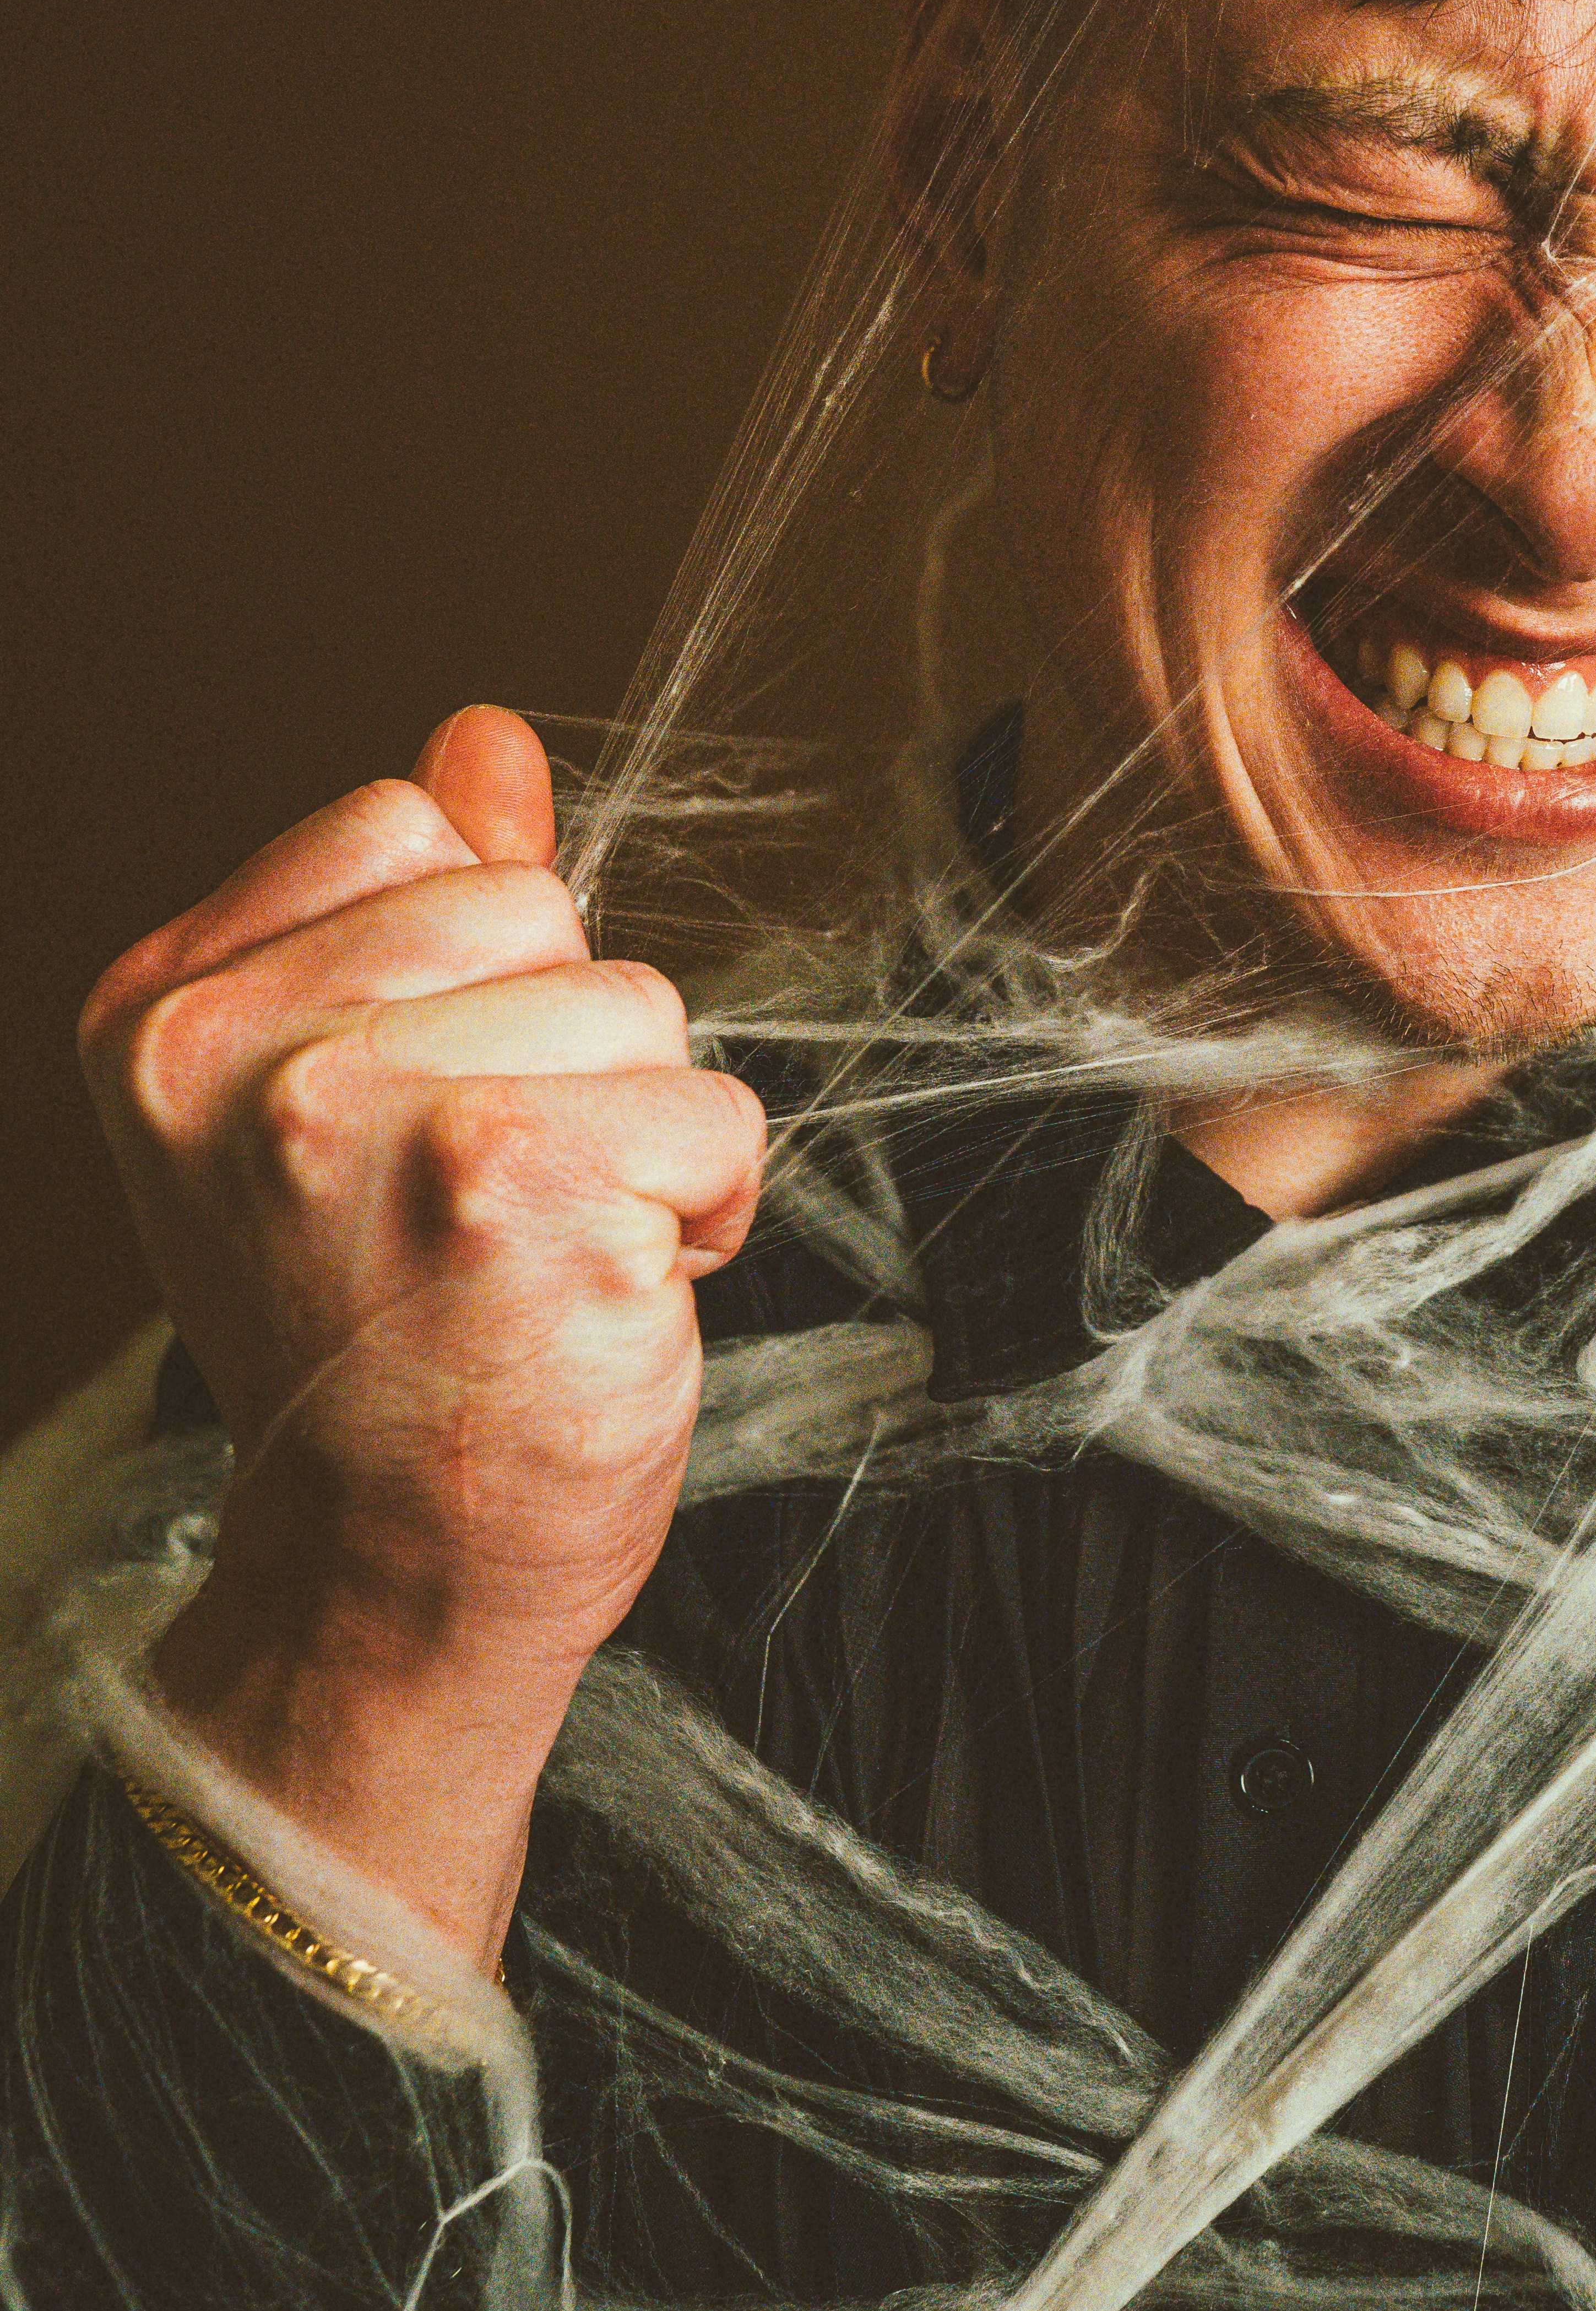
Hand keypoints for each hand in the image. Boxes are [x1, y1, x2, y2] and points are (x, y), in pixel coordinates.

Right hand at [78, 706, 763, 1957]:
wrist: (387, 1575)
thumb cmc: (384, 1343)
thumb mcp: (347, 1095)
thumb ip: (416, 899)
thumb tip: (481, 736)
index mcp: (166, 1012)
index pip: (408, 831)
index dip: (472, 968)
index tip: (417, 1116)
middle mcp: (238, 1060)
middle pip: (536, 907)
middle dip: (568, 1045)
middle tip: (489, 1204)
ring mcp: (368, 1120)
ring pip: (637, 1004)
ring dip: (640, 1130)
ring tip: (545, 1251)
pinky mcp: (517, 1188)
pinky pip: (714, 1112)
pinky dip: (706, 1206)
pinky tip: (607, 1294)